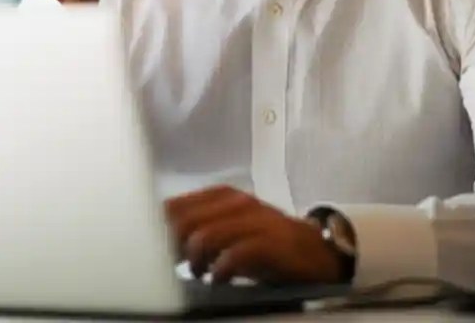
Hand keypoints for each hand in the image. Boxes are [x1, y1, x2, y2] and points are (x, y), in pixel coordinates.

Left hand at [165, 186, 342, 284]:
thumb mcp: (230, 230)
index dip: (159, 231)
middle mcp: (236, 203)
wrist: (315, 251)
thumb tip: (163, 242)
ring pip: (204, 237)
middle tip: (179, 264)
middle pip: (183, 221)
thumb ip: (198, 229)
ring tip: (200, 272)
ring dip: (196, 260)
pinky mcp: (270, 242)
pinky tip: (221, 279)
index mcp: (221, 196)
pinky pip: (233, 255)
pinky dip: (221, 271)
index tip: (160, 251)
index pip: (173, 207)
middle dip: (174, 247)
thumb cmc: (265, 243)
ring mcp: (254, 220)